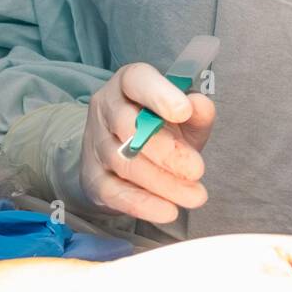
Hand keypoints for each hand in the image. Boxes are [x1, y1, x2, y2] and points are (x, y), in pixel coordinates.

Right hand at [79, 63, 215, 224]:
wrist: (125, 156)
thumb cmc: (161, 127)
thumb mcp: (185, 116)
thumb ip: (197, 111)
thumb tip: (199, 105)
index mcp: (129, 83)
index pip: (137, 80)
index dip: (159, 95)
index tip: (184, 111)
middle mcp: (106, 107)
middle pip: (129, 126)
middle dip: (166, 151)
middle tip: (197, 169)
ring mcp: (95, 143)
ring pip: (125, 163)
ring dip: (163, 183)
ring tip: (195, 195)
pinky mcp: (92, 178)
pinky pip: (114, 192)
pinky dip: (143, 204)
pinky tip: (168, 210)